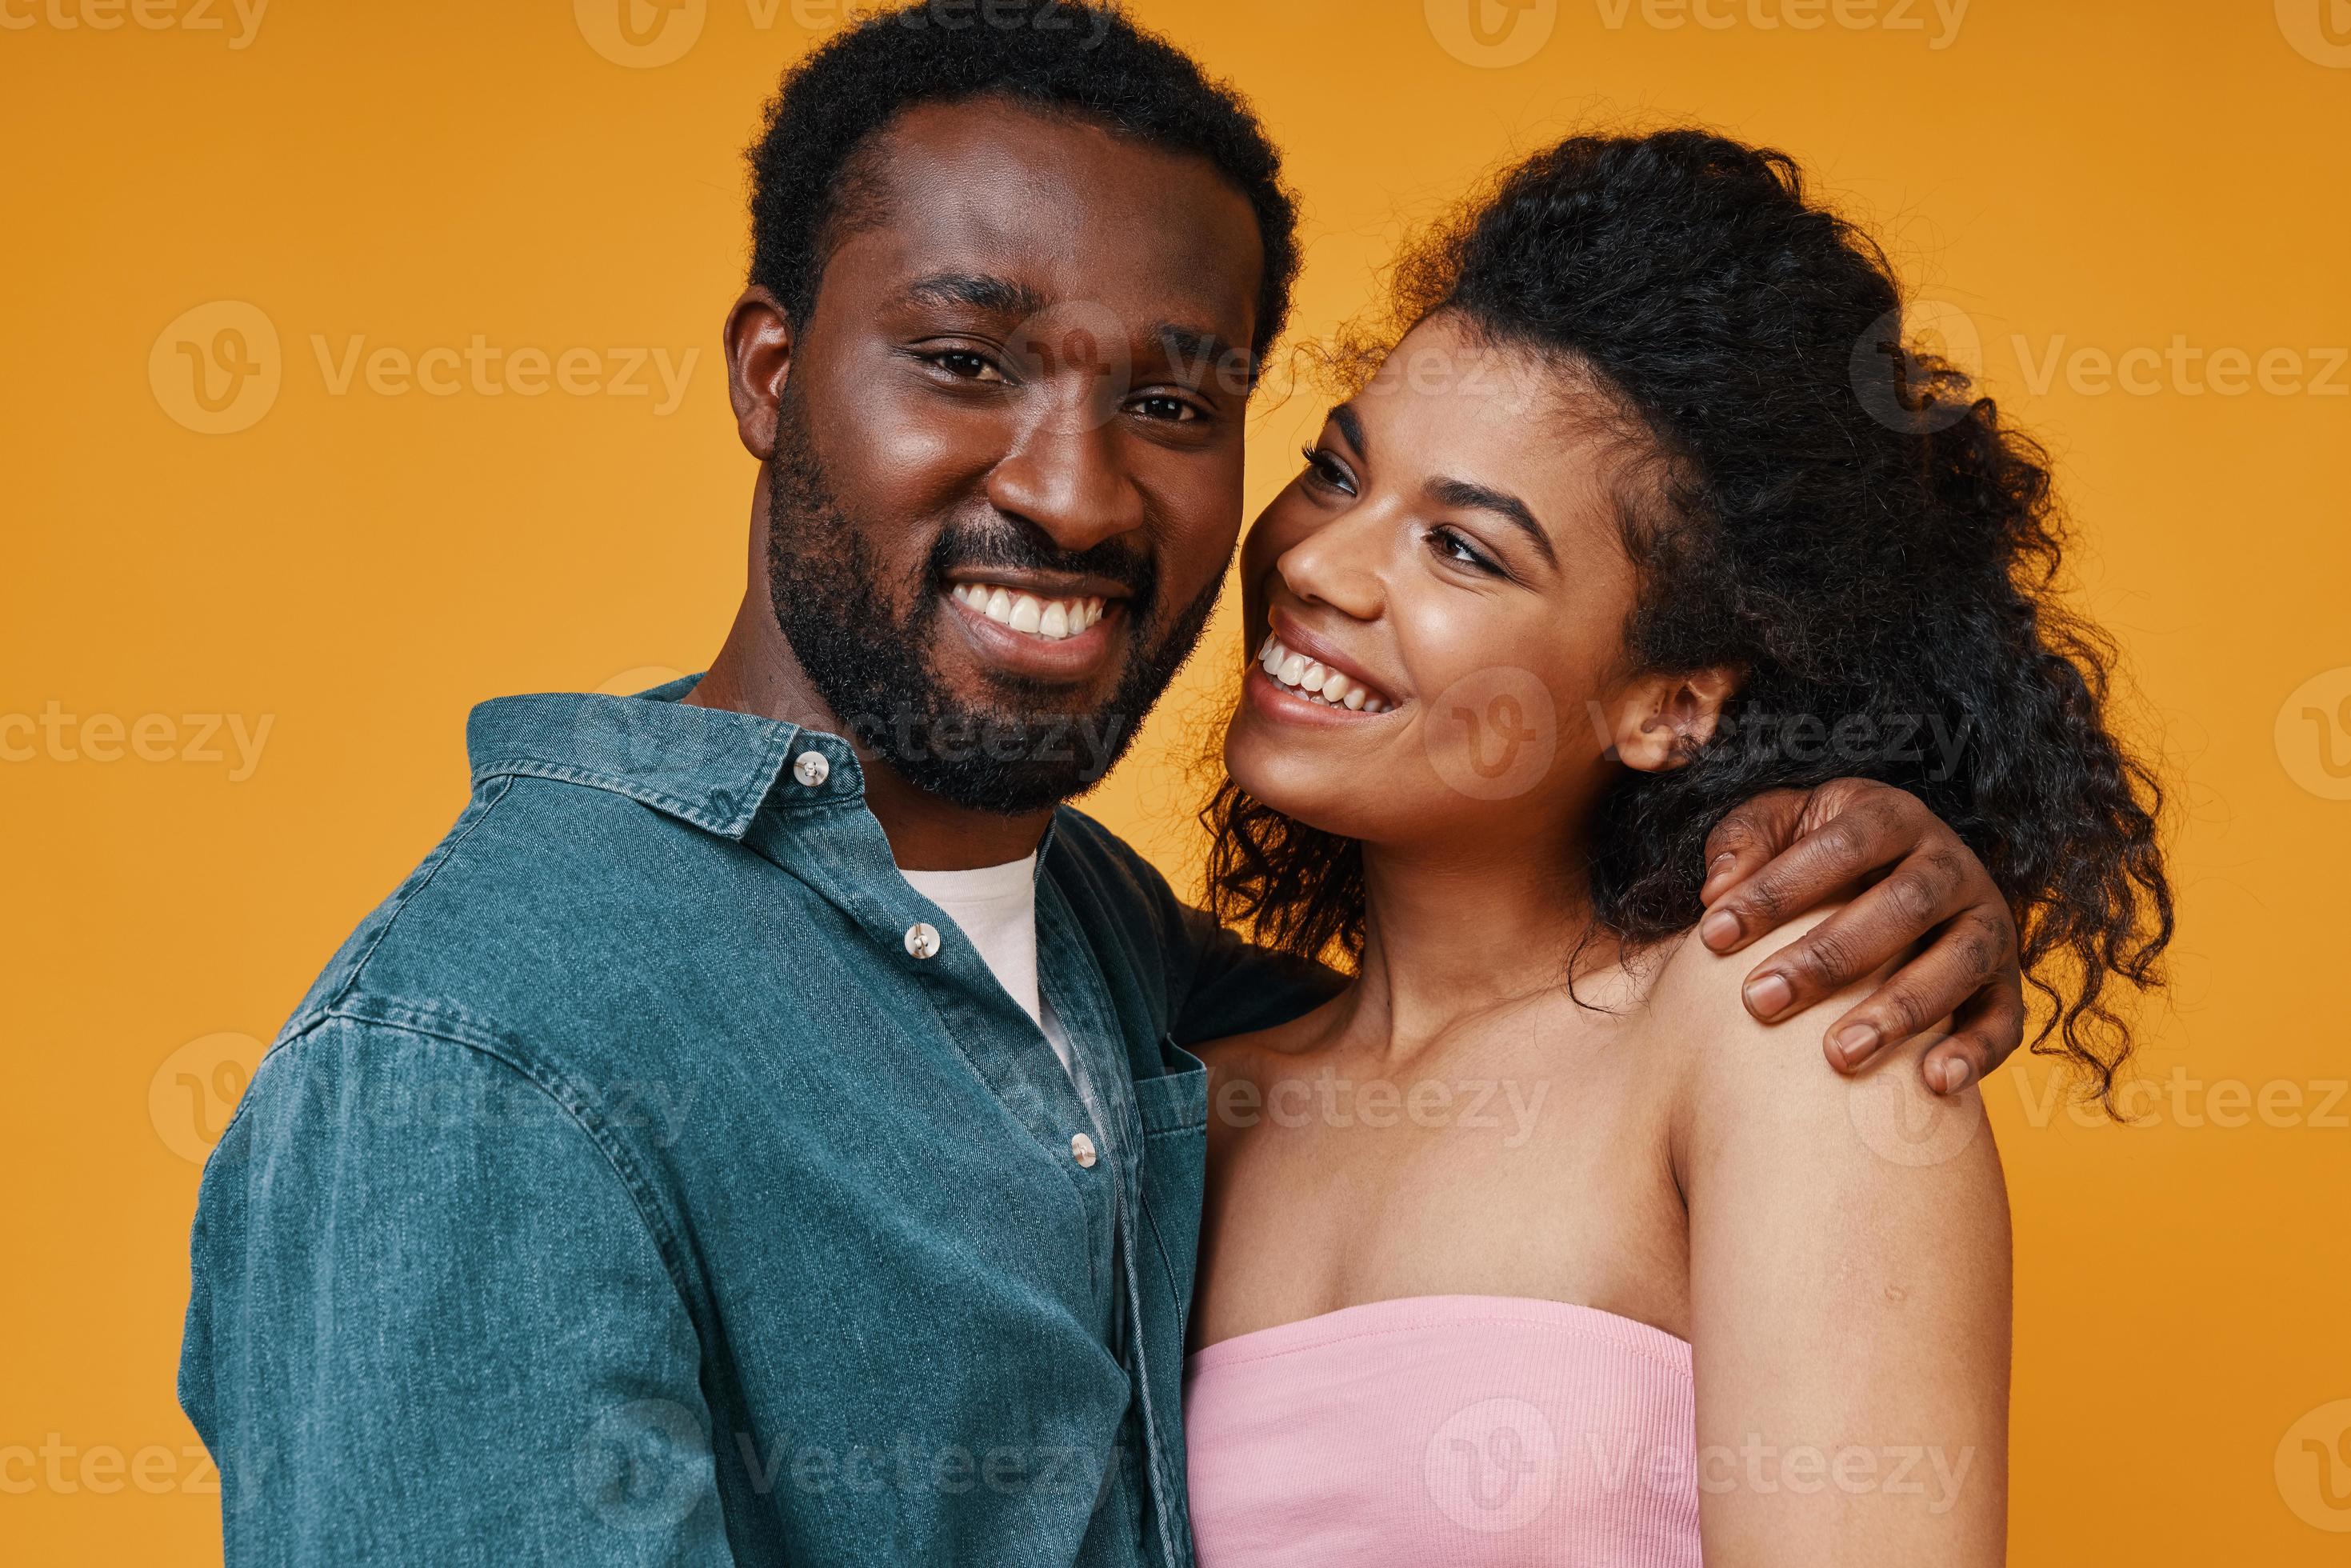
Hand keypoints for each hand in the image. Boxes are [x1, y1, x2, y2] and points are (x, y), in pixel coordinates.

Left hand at [1696, 779, 2023, 1095]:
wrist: (1899, 875)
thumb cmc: (1820, 855)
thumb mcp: (1781, 825)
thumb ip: (1744, 842)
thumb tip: (1718, 889)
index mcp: (1893, 817)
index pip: (1841, 844)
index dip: (1777, 888)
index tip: (1713, 934)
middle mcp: (1951, 864)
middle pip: (1903, 906)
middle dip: (1827, 957)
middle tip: (1760, 1001)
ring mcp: (1987, 921)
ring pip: (1959, 961)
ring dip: (1900, 1010)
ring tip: (1838, 1055)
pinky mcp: (2006, 980)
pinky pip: (2004, 1018)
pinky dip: (1976, 1052)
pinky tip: (1933, 1084)